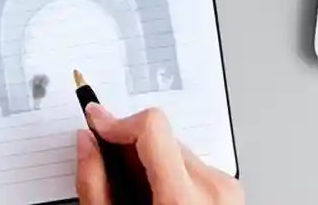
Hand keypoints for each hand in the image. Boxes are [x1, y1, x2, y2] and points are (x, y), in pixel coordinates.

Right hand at [76, 105, 242, 204]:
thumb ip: (95, 185)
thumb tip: (87, 143)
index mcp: (182, 199)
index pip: (151, 126)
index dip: (117, 121)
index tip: (97, 123)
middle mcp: (212, 187)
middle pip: (161, 137)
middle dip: (130, 148)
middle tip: (111, 170)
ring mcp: (226, 189)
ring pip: (175, 149)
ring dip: (152, 163)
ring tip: (141, 195)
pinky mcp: (230, 190)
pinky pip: (192, 166)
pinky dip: (171, 175)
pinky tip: (160, 199)